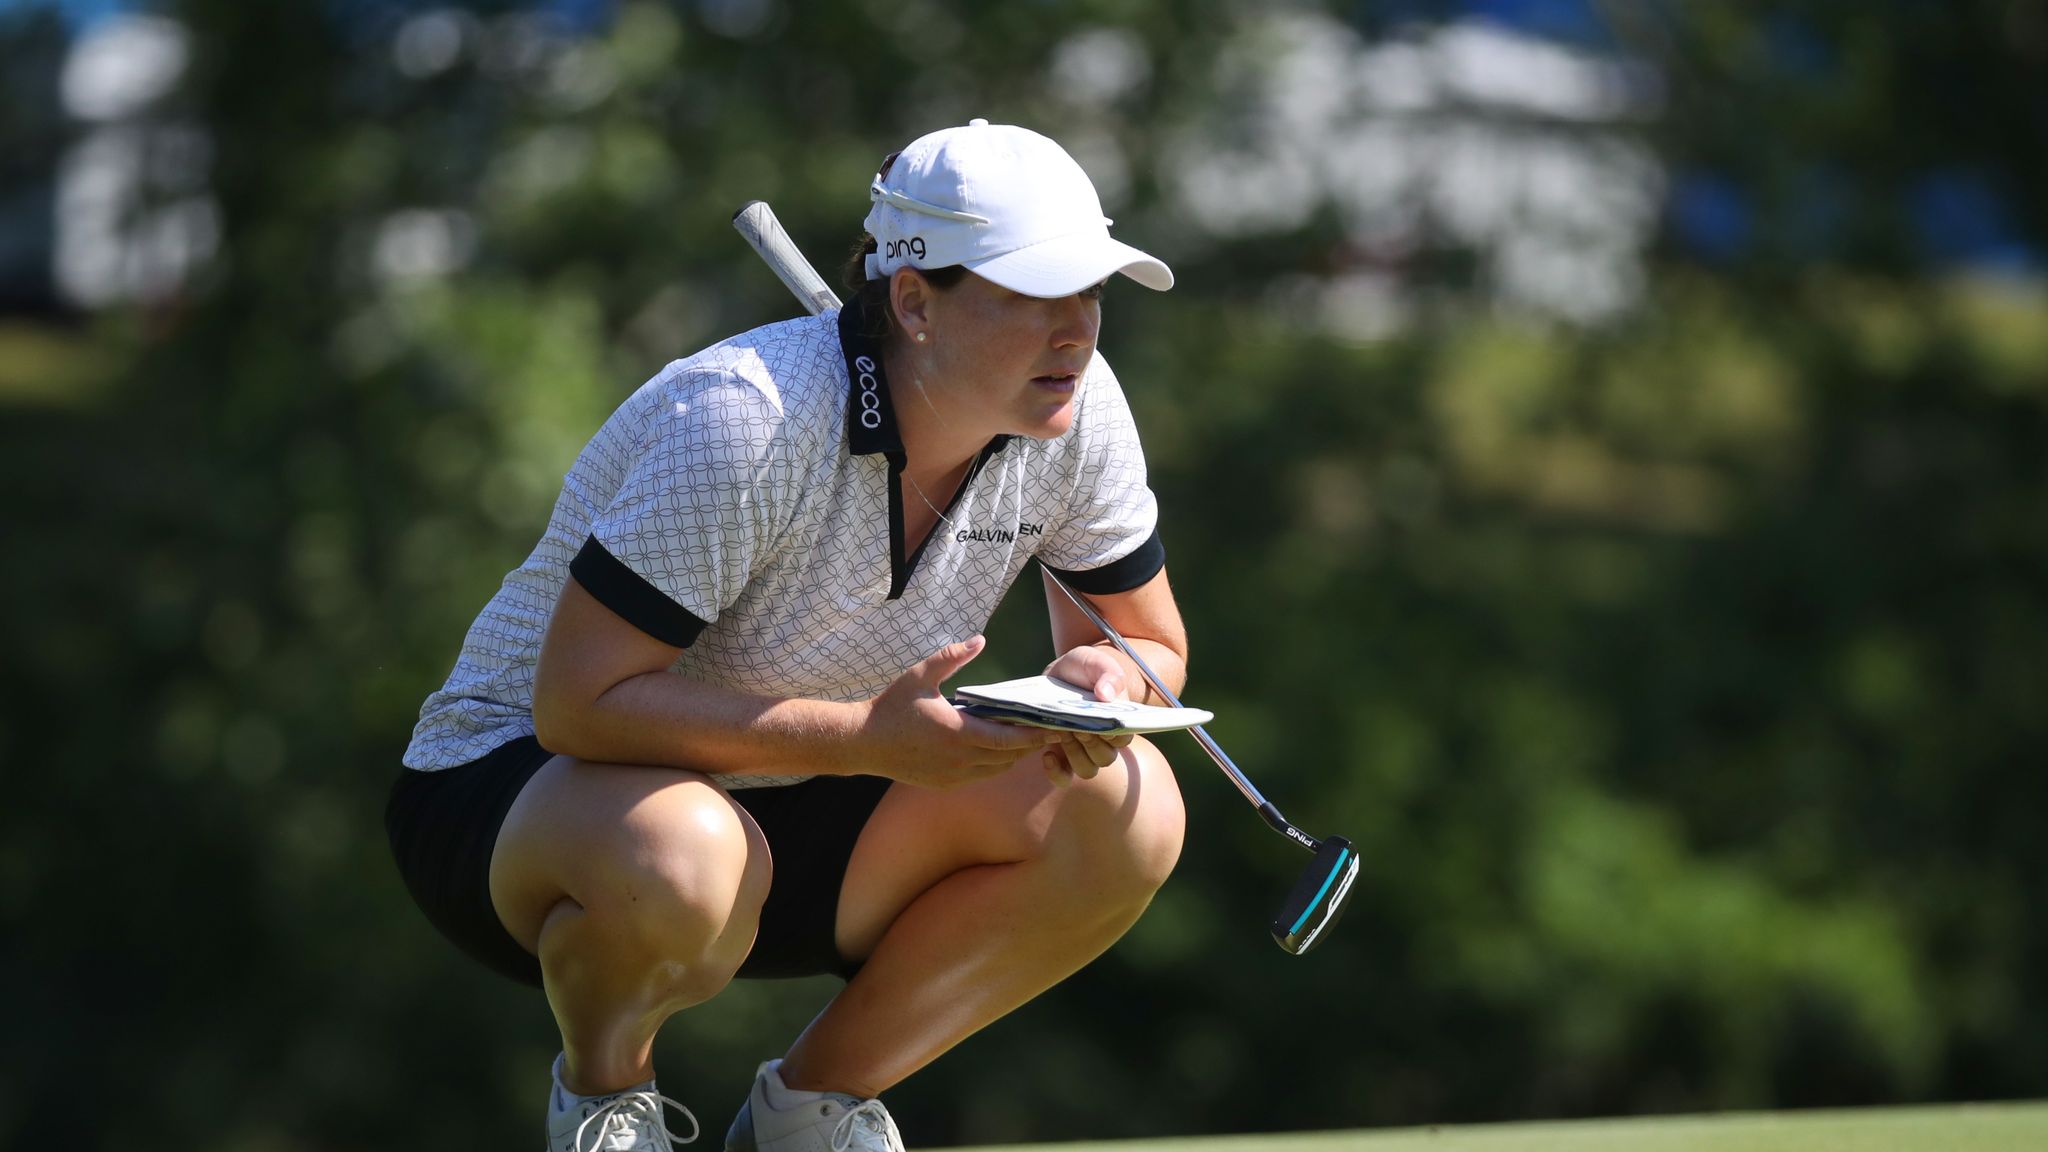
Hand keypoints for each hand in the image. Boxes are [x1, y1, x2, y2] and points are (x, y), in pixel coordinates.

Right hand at [857, 635, 1063, 787]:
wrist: (863, 743)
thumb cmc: (892, 707)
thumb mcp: (920, 675)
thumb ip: (951, 657)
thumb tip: (980, 639)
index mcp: (958, 734)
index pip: (1008, 740)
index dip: (1034, 736)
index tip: (1054, 727)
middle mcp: (959, 760)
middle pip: (1008, 757)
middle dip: (1029, 745)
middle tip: (1048, 730)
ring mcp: (952, 776)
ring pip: (996, 770)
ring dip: (1011, 756)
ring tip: (1025, 738)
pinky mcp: (944, 783)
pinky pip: (979, 776)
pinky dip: (993, 764)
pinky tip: (995, 749)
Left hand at [1040, 645, 1136, 787]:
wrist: (1064, 674)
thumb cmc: (1087, 668)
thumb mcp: (1095, 662)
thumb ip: (1107, 674)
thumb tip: (1106, 695)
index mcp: (1119, 722)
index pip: (1123, 739)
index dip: (1112, 735)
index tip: (1098, 724)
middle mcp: (1105, 742)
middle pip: (1105, 758)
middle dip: (1090, 743)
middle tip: (1076, 725)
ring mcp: (1083, 750)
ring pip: (1087, 770)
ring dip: (1075, 755)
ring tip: (1062, 733)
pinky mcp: (1062, 755)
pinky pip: (1064, 778)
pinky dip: (1057, 772)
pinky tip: (1047, 755)